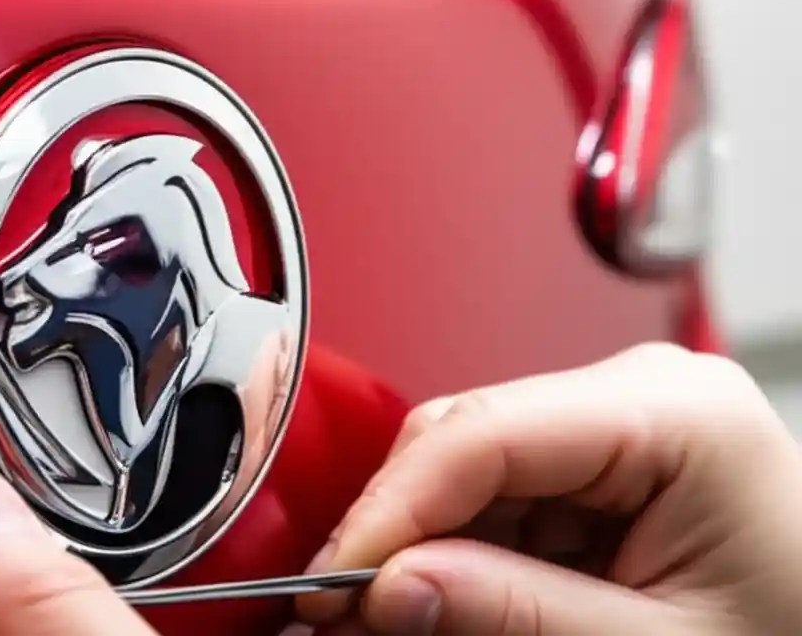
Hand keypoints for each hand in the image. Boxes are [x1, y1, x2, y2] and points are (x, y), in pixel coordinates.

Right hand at [298, 343, 801, 634]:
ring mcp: (617, 427)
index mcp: (676, 413)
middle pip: (463, 441)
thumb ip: (515, 612)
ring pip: (466, 470)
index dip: (391, 508)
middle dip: (397, 530)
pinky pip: (497, 497)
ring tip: (386, 618)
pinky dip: (457, 554)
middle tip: (344, 611)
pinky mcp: (600, 468)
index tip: (336, 581)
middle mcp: (640, 397)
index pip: (484, 431)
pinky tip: (436, 600)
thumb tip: (389, 585)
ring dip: (419, 547)